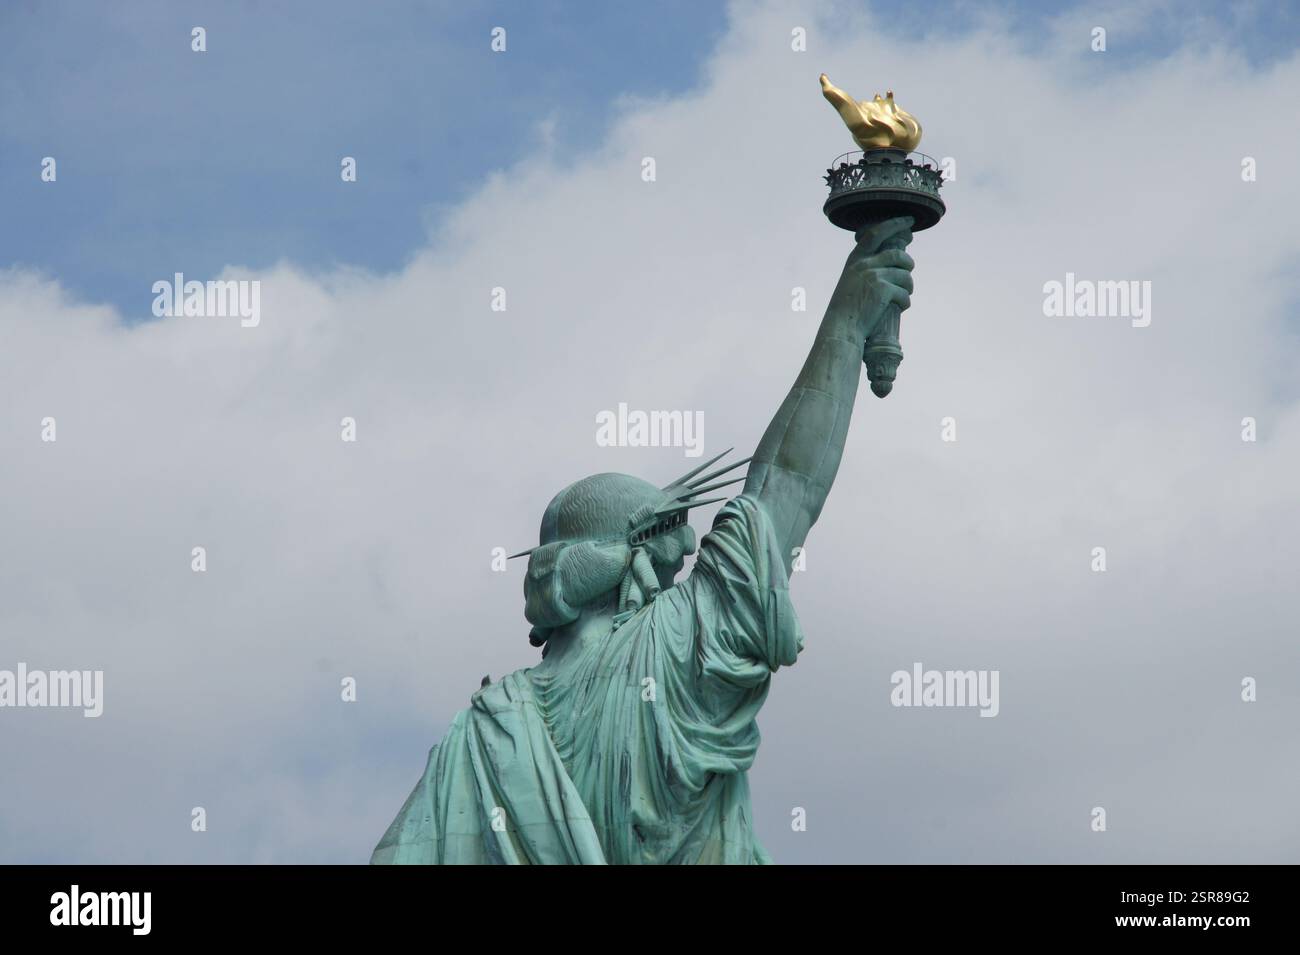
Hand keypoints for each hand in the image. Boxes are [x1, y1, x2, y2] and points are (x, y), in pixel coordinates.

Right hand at [831, 216, 914, 341]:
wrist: (841, 328)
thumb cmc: (847, 309)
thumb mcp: (851, 282)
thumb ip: (866, 270)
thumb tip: (892, 265)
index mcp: (855, 259)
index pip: (876, 233)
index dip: (894, 224)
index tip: (908, 219)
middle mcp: (864, 264)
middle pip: (898, 255)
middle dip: (908, 265)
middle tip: (908, 274)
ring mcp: (874, 276)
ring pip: (905, 275)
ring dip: (908, 287)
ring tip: (903, 295)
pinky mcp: (884, 291)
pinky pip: (905, 293)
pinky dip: (905, 302)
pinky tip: (900, 307)